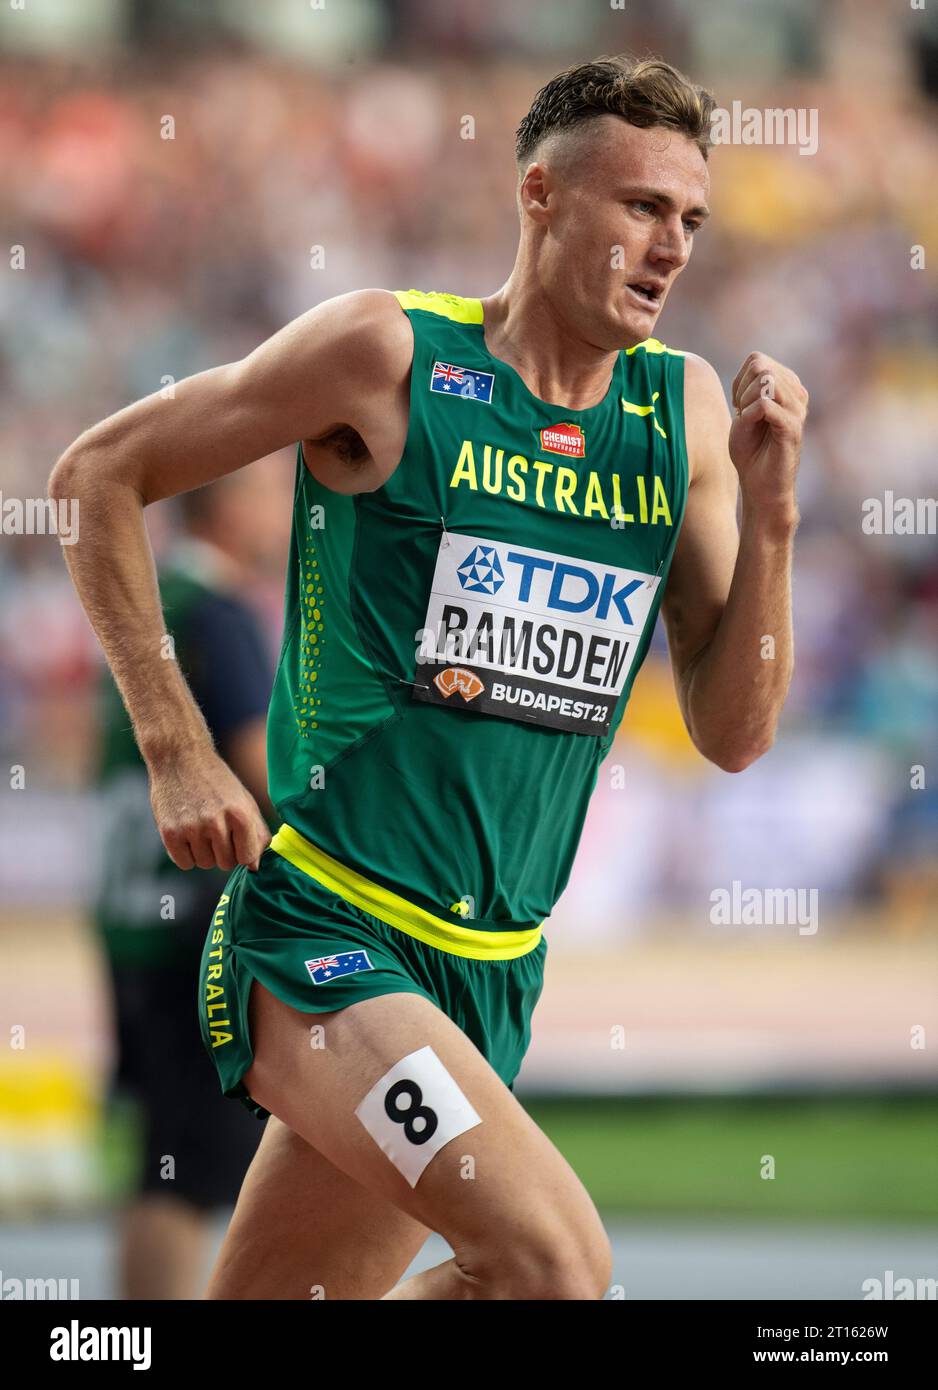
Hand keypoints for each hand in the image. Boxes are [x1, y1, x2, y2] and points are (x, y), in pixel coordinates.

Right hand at [146, 743, 271, 871]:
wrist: (180, 757)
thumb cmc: (217, 781)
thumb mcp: (244, 800)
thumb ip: (256, 833)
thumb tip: (255, 866)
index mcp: (239, 814)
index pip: (247, 858)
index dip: (243, 851)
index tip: (237, 839)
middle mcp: (215, 823)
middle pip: (226, 863)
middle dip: (224, 852)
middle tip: (216, 829)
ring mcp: (191, 829)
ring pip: (205, 864)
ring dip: (204, 852)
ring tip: (200, 827)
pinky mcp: (169, 832)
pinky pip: (184, 863)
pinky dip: (186, 854)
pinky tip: (187, 833)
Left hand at [729, 351, 807, 521]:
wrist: (760, 486)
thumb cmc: (750, 451)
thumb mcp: (743, 413)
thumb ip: (748, 387)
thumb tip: (757, 365)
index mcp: (788, 387)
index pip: (757, 359)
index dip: (739, 381)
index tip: (740, 406)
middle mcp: (797, 394)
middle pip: (760, 365)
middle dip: (741, 389)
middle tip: (742, 414)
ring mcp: (797, 410)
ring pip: (764, 380)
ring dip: (745, 402)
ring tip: (748, 421)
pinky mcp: (792, 428)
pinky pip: (765, 405)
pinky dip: (748, 415)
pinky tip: (750, 428)